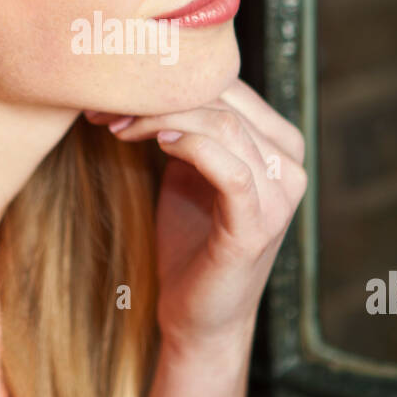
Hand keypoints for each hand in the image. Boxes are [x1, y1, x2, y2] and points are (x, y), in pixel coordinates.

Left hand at [84, 78, 306, 352]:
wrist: (198, 317)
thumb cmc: (191, 241)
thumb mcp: (188, 171)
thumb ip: (187, 126)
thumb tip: (145, 79)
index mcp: (280, 144)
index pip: (229, 86)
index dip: (170, 80)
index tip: (114, 92)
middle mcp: (290, 164)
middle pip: (225, 101)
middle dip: (159, 97)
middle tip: (106, 108)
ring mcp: (281, 196)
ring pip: (224, 126)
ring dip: (161, 119)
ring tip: (118, 127)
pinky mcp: (258, 226)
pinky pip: (228, 168)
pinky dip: (189, 145)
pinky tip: (155, 144)